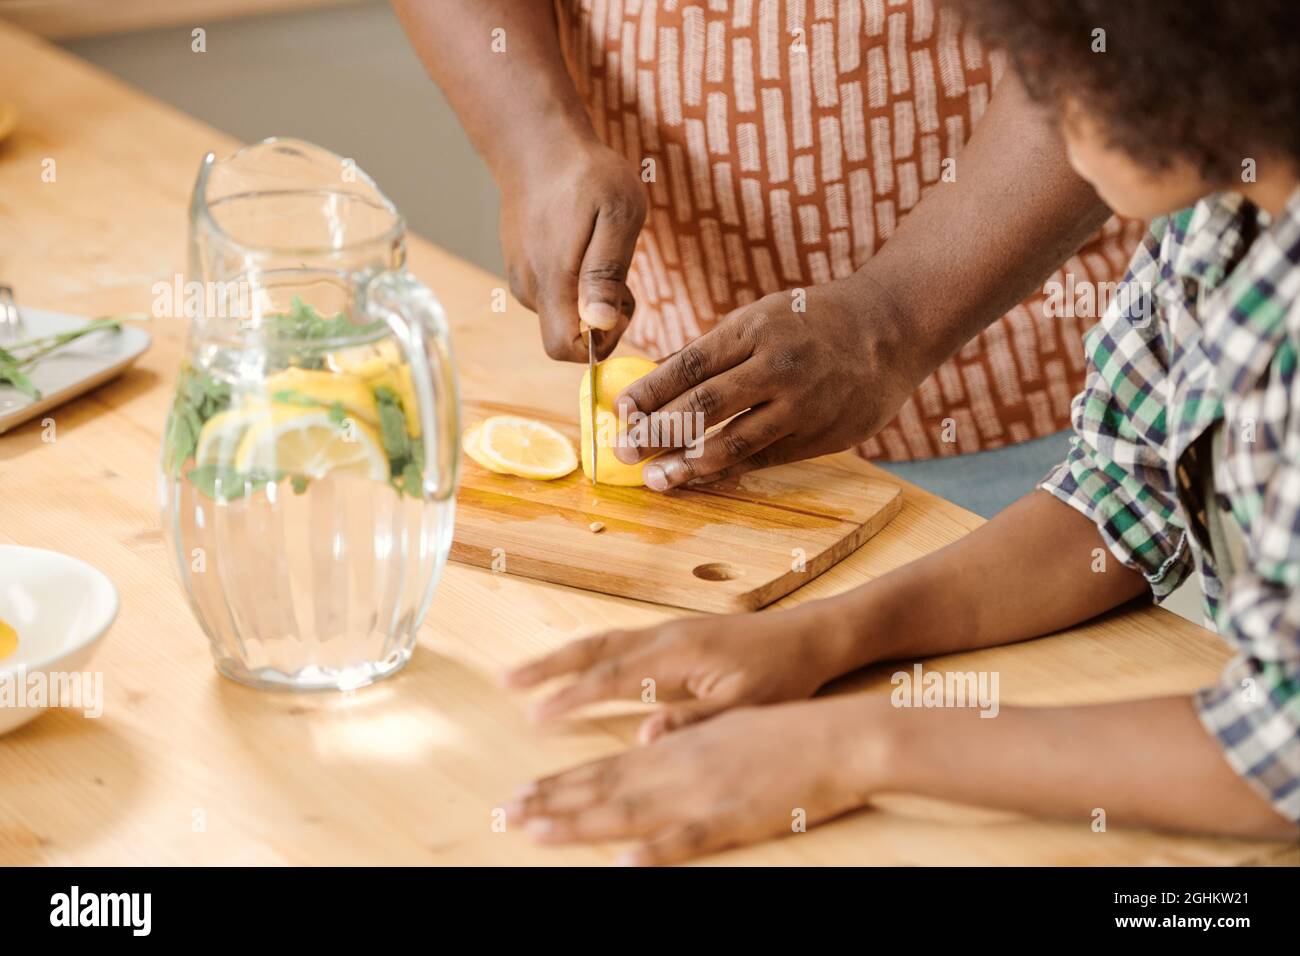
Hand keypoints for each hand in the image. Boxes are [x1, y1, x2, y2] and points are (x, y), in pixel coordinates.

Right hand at [499, 141, 646, 360]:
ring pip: (561, 315)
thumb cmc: (586, 173)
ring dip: (590, 300)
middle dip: (600, 323)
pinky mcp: (520, 267)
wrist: (538, 142)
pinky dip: (575, 285)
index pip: (564, 348)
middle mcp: (529, 287)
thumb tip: (599, 325)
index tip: (620, 305)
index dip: (599, 342)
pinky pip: (552, 295)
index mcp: (552, 280)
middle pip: (565, 337)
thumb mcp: (617, 216)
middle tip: (621, 276)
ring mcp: (521, 277)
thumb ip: (606, 274)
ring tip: (604, 252)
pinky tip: (585, 247)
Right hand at [503, 601, 854, 741]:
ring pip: (602, 642)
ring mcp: (668, 632)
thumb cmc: (782, 675)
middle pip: (594, 648)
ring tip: (523, 674)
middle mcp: (665, 636)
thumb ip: (694, 721)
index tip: (535, 714)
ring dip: (561, 657)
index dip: (571, 696)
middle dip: (547, 665)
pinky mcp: (674, 635)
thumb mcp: (745, 706)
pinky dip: (588, 654)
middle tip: (506, 680)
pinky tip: (576, 667)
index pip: (611, 676)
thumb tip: (644, 736)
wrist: (810, 637)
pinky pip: (619, 643)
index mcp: (678, 655)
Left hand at [506, 696, 889, 864]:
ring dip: (579, 822)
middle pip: (603, 788)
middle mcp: (679, 767)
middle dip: (551, 802)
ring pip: (629, 811)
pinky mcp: (734, 821)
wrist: (837, 738)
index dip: (560, 784)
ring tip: (535, 833)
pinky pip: (688, 841)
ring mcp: (703, 795)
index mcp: (676, 746)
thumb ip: (684, 738)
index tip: (520, 794)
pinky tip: (623, 864)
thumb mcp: (725, 725)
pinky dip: (654, 853)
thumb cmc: (784, 730)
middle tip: (505, 814)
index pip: (605, 768)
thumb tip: (646, 741)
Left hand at [612, 275, 919, 489]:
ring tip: (655, 478)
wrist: (890, 329)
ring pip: (733, 443)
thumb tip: (655, 387)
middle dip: (656, 432)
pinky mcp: (819, 436)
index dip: (650, 393)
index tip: (620, 413)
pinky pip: (762, 460)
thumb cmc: (811, 321)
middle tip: (623, 452)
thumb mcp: (761, 317)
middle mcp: (777, 366)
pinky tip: (697, 478)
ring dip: (686, 464)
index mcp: (754, 329)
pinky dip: (726, 471)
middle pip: (703, 406)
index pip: (689, 365)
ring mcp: (800, 405)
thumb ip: (714, 353)